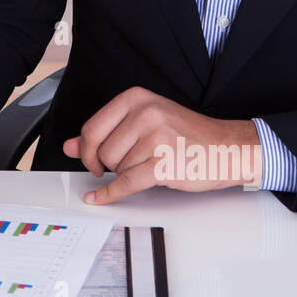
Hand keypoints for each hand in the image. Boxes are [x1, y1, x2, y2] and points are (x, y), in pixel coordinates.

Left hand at [62, 86, 261, 203]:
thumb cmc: (187, 135)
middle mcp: (146, 113)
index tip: (91, 159)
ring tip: (149, 165)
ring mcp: (156, 138)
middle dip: (108, 165)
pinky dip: (110, 194)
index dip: (87, 150)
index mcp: (137, 98)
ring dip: (127, 174)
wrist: (227, 149)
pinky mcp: (165, 164)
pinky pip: (126, 183)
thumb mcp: (144, 122)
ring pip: (117, 168)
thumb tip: (69, 146)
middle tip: (125, 165)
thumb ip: (105, 132)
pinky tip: (100, 197)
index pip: (92, 127)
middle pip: (103, 151)